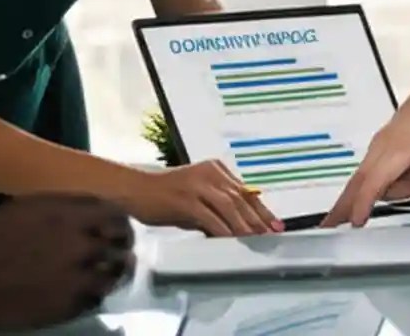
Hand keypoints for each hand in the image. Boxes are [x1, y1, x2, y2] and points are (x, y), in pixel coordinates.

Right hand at [0, 194, 133, 329]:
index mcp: (64, 212)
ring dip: (116, 272)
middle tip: (122, 252)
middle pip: (121, 238)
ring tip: (113, 275)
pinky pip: (97, 297)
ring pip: (115, 269)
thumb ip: (40, 208)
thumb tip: (55, 206)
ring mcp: (76, 271)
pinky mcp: (68, 302)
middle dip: (123, 244)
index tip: (119, 227)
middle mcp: (77, 237)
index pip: (112, 210)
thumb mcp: (12, 213)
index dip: (119, 220)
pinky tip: (91, 296)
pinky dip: (98, 296)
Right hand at [115, 160, 280, 236]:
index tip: (275, 224)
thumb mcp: (197, 197)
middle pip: (241, 198)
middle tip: (270, 234)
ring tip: (255, 239)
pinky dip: (222, 229)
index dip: (262, 209)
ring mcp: (197, 185)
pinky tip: (230, 239)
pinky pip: (209, 216)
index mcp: (216, 169)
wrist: (134, 189)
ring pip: (229, 206)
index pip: (245, 191)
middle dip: (258, 218)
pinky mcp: (185, 199)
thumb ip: (218, 207)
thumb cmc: (165, 196)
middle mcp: (210, 174)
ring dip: (244, 225)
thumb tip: (241, 227)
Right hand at [322, 76, 409, 226]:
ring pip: (374, 182)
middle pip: (357, 184)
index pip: (375, 181)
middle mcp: (380, 150)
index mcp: (397, 150)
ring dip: (401, 188)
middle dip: (343, 206)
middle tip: (327, 228)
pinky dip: (387, 184)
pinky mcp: (379, 151)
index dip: (364, 203)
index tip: (355, 222)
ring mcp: (377, 150)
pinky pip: (376, 174)